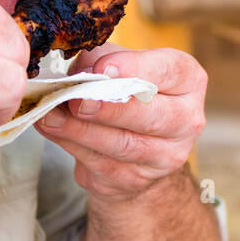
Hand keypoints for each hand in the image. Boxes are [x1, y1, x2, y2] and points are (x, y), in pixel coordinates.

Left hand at [34, 45, 207, 200]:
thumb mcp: (118, 63)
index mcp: (188, 80)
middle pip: (151, 115)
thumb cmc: (125, 90)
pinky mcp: (136, 179)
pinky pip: (102, 164)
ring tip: (51, 116)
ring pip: (123, 145)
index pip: (170, 71)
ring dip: (82, 130)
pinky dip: (72, 145)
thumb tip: (79, 74)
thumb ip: (102, 61)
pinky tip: (52, 130)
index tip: (104, 68)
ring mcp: (165, 155)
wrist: (133, 141)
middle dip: (110, 108)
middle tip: (77, 100)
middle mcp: (186, 120)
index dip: (136, 68)